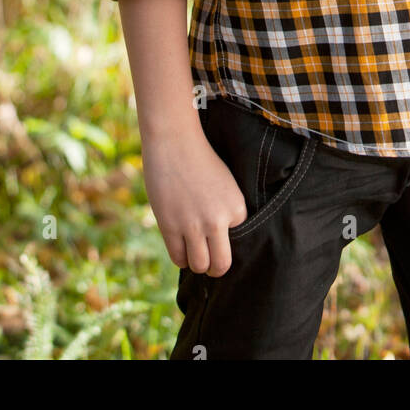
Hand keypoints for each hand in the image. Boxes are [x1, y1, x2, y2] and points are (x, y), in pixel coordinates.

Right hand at [141, 128, 248, 276]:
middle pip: (221, 265)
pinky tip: (181, 245)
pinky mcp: (170, 227)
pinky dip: (181, 257)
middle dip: (215, 268)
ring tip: (195, 253)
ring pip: (199, 266)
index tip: (218, 232)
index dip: (226, 240)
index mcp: (237, 208)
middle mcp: (218, 220)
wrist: (174, 141)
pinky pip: (179, 258)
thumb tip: (220, 244)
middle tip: (210, 262)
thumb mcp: (225, 185)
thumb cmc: (200, 161)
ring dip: (197, 264)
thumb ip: (225, 212)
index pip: (238, 243)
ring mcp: (193, 225)